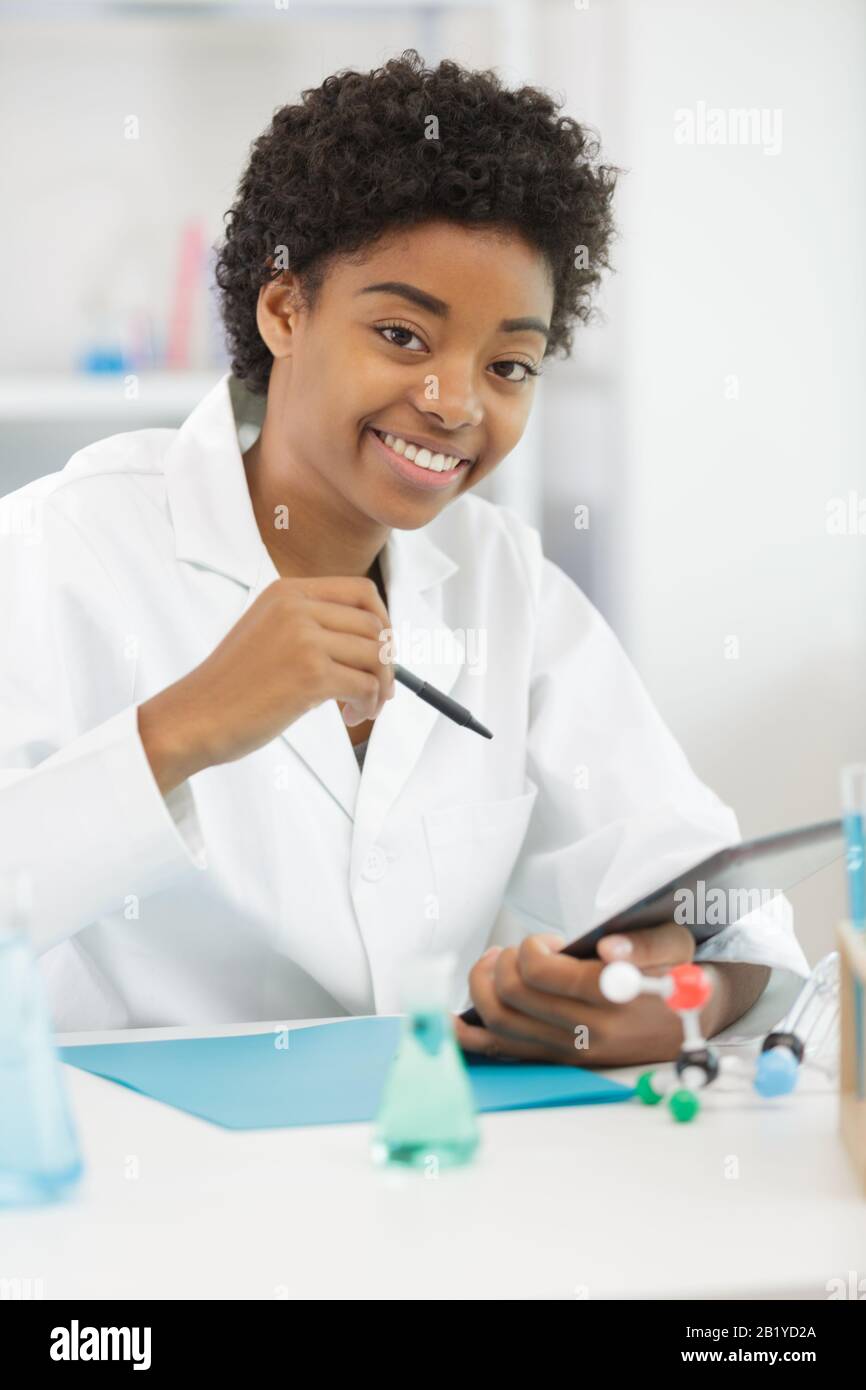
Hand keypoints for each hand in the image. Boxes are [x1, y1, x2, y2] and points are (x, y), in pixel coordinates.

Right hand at [137, 575, 395, 794]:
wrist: (196, 716)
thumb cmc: (232, 685)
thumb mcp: (269, 632)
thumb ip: (312, 626)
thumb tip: (376, 645)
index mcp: (287, 591)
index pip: (362, 592)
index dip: (383, 623)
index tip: (380, 652)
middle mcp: (297, 607)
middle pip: (375, 626)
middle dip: (386, 663)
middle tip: (377, 691)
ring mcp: (304, 638)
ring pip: (376, 656)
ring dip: (379, 688)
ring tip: (362, 709)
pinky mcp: (311, 674)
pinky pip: (365, 685)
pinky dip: (368, 704)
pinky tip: (352, 716)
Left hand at [453, 922, 703, 1068]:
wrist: (686, 1020)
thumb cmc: (673, 972)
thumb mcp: (673, 944)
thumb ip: (644, 942)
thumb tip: (608, 947)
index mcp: (612, 999)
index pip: (540, 973)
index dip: (531, 948)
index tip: (546, 940)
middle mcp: (587, 1033)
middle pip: (510, 995)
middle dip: (501, 962)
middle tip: (515, 949)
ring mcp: (568, 1052)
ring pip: (497, 1021)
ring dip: (483, 985)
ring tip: (496, 965)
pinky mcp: (556, 1061)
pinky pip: (500, 1052)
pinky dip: (469, 1035)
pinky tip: (456, 1017)